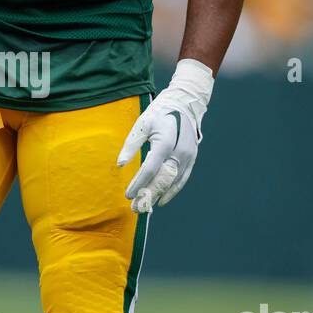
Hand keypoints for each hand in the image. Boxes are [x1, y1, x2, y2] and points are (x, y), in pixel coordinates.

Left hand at [117, 59, 213, 210]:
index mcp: (165, 142)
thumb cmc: (159, 113)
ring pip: (173, 182)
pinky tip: (162, 200)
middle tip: (135, 208)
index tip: (128, 194)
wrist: (184, 104)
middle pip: (162, 179)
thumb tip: (120, 164)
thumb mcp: (142, 124)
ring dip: (159, 196)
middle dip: (148, 195)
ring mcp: (188, 156)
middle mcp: (179, 152)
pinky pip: (182, 179)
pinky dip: (172, 191)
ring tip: (145, 207)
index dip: (138, 183)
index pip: (150, 169)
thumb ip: (131, 145)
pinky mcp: (192, 159)